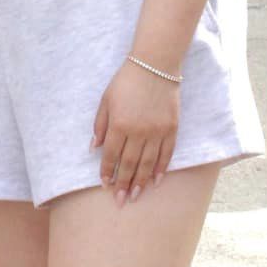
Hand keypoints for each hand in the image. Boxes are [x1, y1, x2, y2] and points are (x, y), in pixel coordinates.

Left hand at [93, 60, 179, 205]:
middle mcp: (138, 131)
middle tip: (120, 201)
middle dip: (123, 184)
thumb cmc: (126, 81)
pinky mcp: (172, 129)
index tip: (105, 185)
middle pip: (129, 164)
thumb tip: (94, 148)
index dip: (107, 171)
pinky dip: (161, 169)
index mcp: (119, 124)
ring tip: (136, 196)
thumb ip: (100, 125)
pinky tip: (155, 180)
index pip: (112, 155)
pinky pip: (166, 154)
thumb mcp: (106, 100)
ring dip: (141, 181)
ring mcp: (157, 131)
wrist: (155, 65)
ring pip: (148, 163)